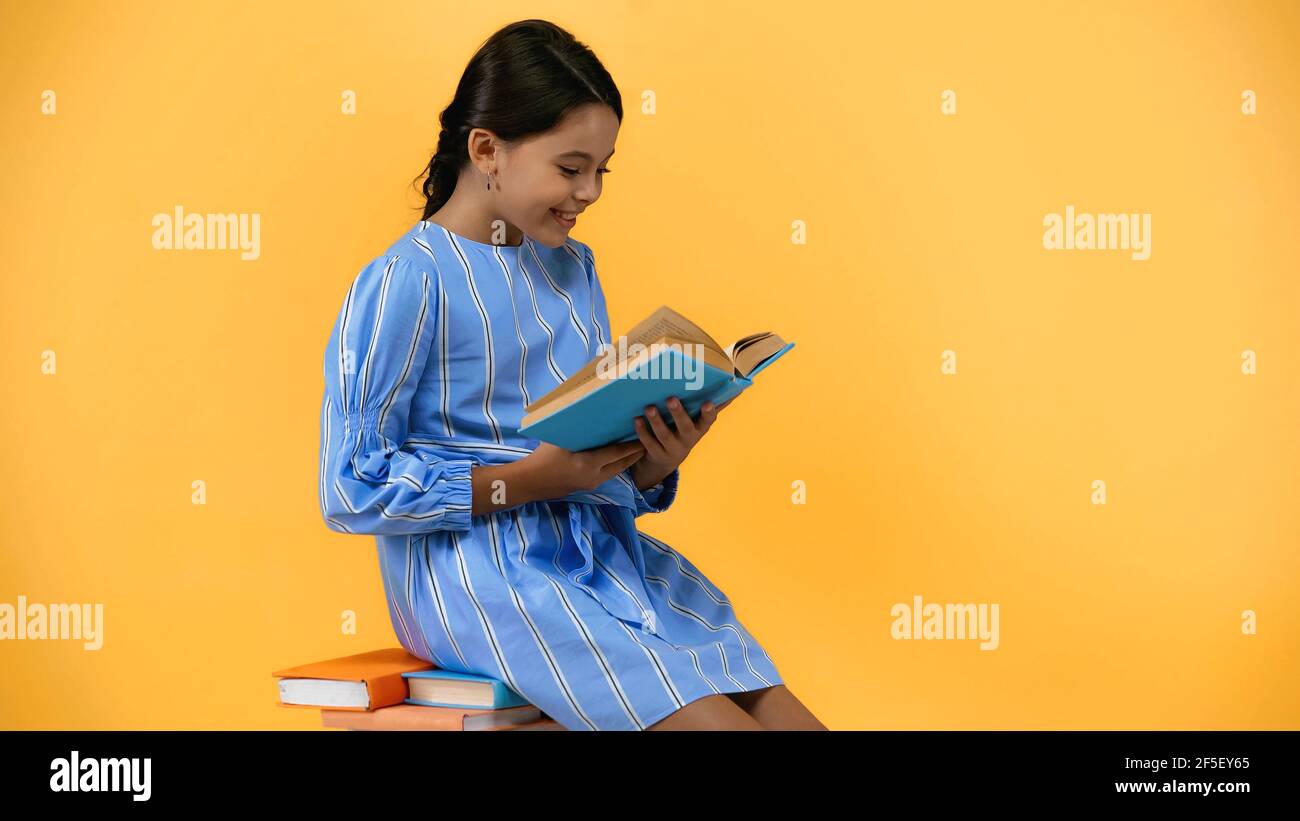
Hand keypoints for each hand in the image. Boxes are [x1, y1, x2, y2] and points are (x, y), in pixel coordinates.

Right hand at [518, 440, 646, 497]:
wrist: (531, 482)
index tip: (642, 436)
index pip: (617, 453)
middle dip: (634, 455)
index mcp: (589, 463)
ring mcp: (591, 483)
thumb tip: (588, 415)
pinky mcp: (587, 487)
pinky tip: (616, 460)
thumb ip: (577, 431)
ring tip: (636, 451)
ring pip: (616, 472)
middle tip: (645, 442)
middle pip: (622, 465)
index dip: (632, 445)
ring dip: (626, 462)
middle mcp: (594, 476)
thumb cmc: (542, 457)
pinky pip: (607, 475)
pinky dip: (615, 467)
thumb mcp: (560, 440)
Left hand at [629, 395, 734, 489]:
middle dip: (679, 414)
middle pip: (685, 428)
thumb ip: (715, 404)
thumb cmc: (685, 429)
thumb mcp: (699, 421)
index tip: (708, 403)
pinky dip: (642, 431)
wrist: (667, 459)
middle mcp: (688, 439)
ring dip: (657, 421)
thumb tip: (738, 386)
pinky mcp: (656, 453)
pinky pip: (648, 443)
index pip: (708, 421)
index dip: (709, 413)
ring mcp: (672, 448)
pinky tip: (636, 419)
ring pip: (664, 435)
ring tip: (649, 407)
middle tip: (671, 399)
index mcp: (700, 429)